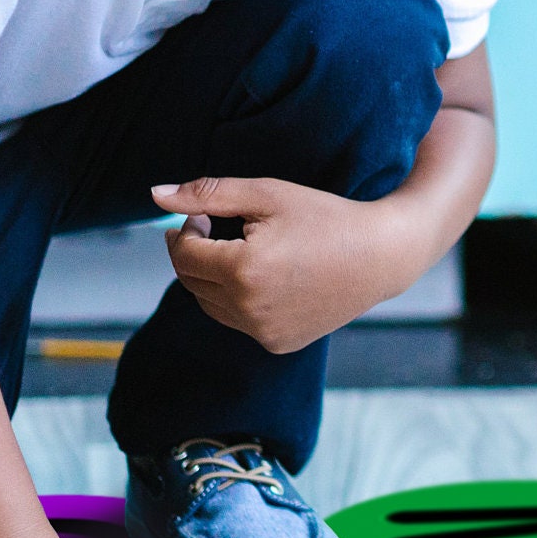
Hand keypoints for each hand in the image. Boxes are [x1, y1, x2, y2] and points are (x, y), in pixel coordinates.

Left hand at [154, 175, 430, 354]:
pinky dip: (239, 300)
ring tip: (245, 252)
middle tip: (218, 229)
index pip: (183, 254)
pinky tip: (269, 277)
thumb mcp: (266, 194)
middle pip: (191, 281)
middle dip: (195, 254)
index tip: (204, 216)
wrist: (381, 256)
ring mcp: (263, 332)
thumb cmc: (325, 218)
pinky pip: (237, 321)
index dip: (186, 230)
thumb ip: (208, 194)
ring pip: (210, 304)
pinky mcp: (277, 343)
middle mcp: (249, 308)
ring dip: (214, 278)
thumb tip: (155, 194)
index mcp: (242, 270)